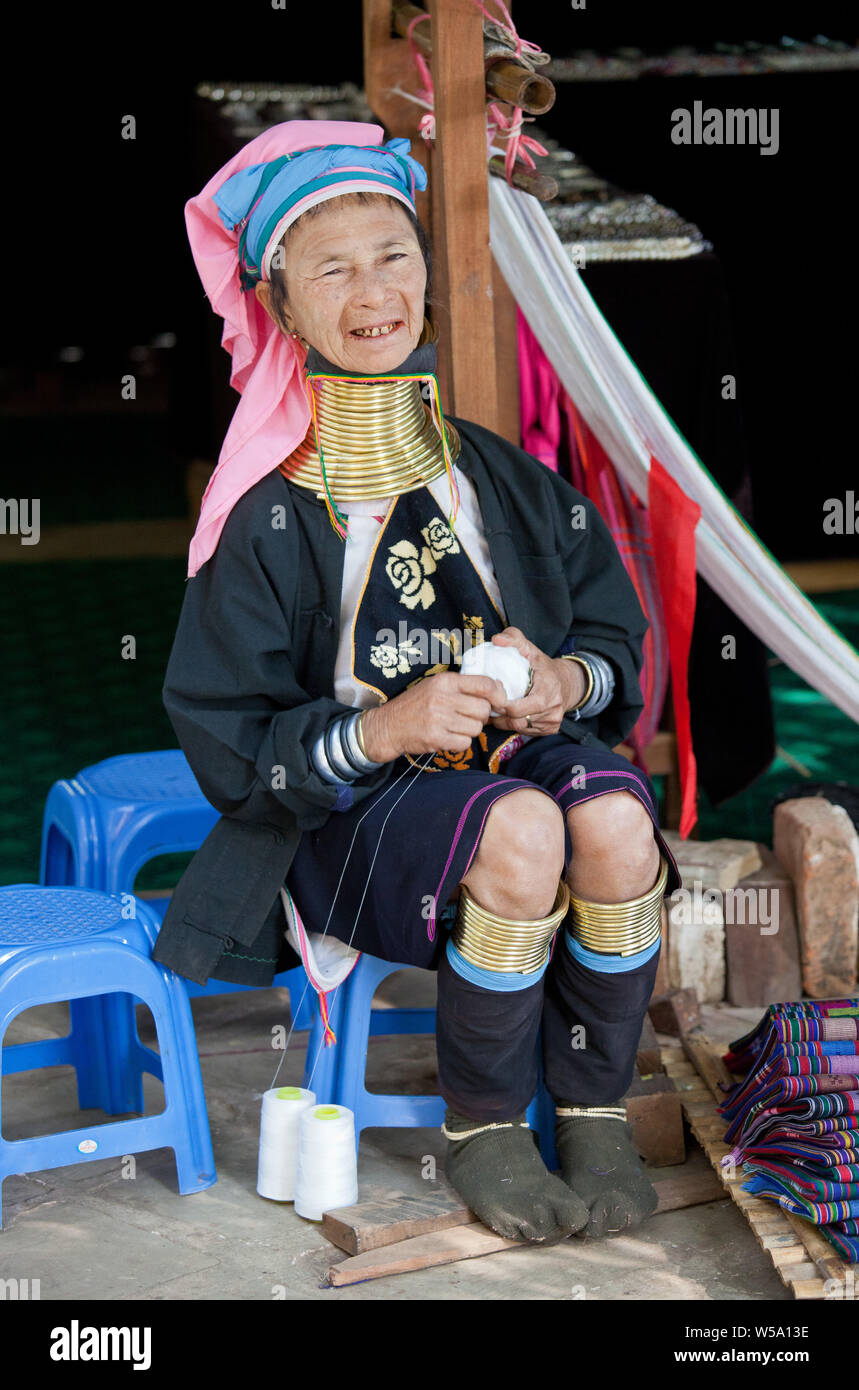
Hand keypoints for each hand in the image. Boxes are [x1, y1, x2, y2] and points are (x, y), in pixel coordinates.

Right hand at [360, 670, 508, 762]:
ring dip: (469, 731)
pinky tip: (447, 738)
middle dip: (480, 717)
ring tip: (453, 727)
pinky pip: (464, 743)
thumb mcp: (436, 687)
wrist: (388, 726)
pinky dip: (459, 744)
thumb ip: (464, 687)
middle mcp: (442, 697)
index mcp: (445, 680)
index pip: (485, 684)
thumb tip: (499, 690)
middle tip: (467, 718)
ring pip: (476, 728)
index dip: (499, 695)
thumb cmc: (416, 706)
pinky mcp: (435, 737)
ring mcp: (438, 718)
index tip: (500, 703)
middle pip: (483, 709)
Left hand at [488, 628, 584, 736]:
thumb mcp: (530, 649)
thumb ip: (514, 638)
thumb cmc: (543, 666)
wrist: (567, 683)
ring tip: (497, 708)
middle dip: (500, 714)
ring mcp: (552, 722)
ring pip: (519, 728)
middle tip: (489, 703)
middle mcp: (552, 710)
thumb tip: (497, 640)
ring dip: (505, 721)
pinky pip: (526, 732)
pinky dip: (515, 725)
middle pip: (516, 721)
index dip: (501, 704)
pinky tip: (510, 715)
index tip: (493, 693)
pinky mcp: (550, 730)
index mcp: (548, 691)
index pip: (518, 709)